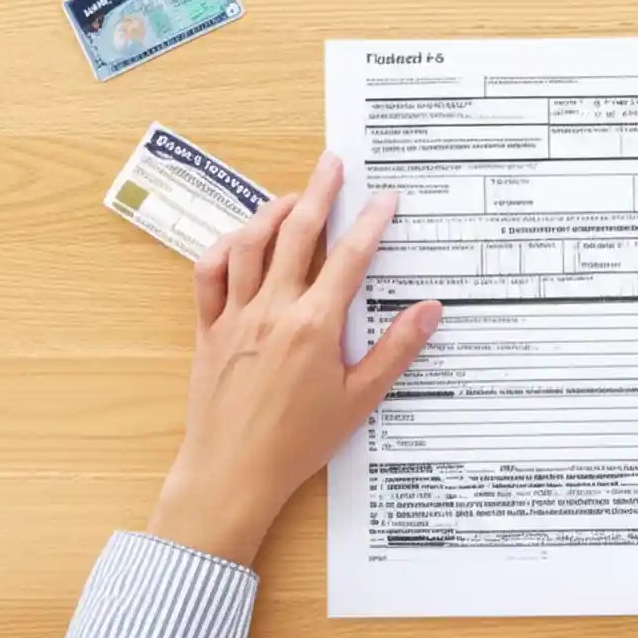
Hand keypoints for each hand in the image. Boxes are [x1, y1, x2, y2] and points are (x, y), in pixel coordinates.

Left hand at [146, 152, 441, 565]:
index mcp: (315, 326)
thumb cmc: (298, 443)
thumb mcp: (359, 400)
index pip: (350, 258)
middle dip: (320, 191)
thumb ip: (395, 351)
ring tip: (293, 195)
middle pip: (298, 232)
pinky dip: (224, 248)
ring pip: (250, 244)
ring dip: (272, 211)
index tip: (385, 199)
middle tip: (334, 163)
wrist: (232, 474)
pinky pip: (209, 274)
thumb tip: (428, 311)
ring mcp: (236, 316)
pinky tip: (242, 240)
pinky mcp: (208, 329)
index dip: (371, 222)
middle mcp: (274, 310)